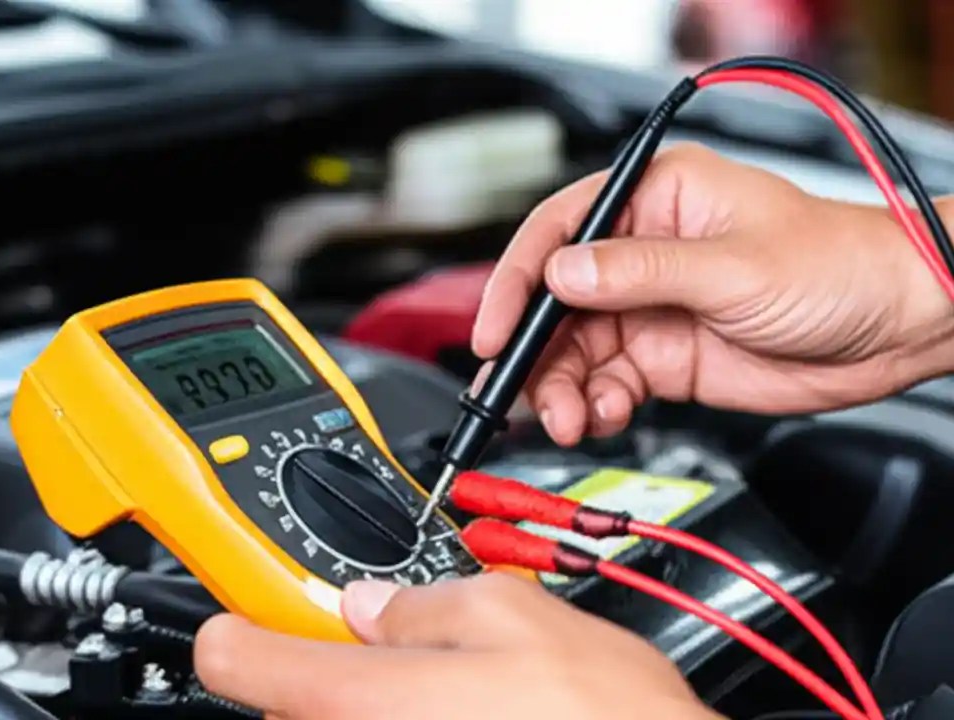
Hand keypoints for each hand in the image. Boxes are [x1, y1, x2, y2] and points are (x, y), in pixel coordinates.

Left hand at [194, 573, 719, 719]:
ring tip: (450, 692)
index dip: (239, 619)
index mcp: (358, 697)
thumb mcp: (514, 613)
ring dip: (372, 702)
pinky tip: (466, 717)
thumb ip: (423, 601)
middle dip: (327, 665)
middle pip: (285, 700)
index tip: (251, 606)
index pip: (229, 655)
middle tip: (388, 645)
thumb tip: (378, 602)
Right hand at [474, 143, 953, 445]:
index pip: (558, 232)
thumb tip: (562, 275)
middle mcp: (641, 253)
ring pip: (573, 352)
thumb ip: (639, 273)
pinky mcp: (663, 358)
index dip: (517, 282)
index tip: (493, 331)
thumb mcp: (733, 267)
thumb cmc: (838, 266)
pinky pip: (606, 384)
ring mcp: (650, 308)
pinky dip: (595, 406)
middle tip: (521, 395)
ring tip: (569, 417)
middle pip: (555, 302)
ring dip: (560, 388)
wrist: (897, 326)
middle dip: (533, 352)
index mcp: (653, 202)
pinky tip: (605, 416)